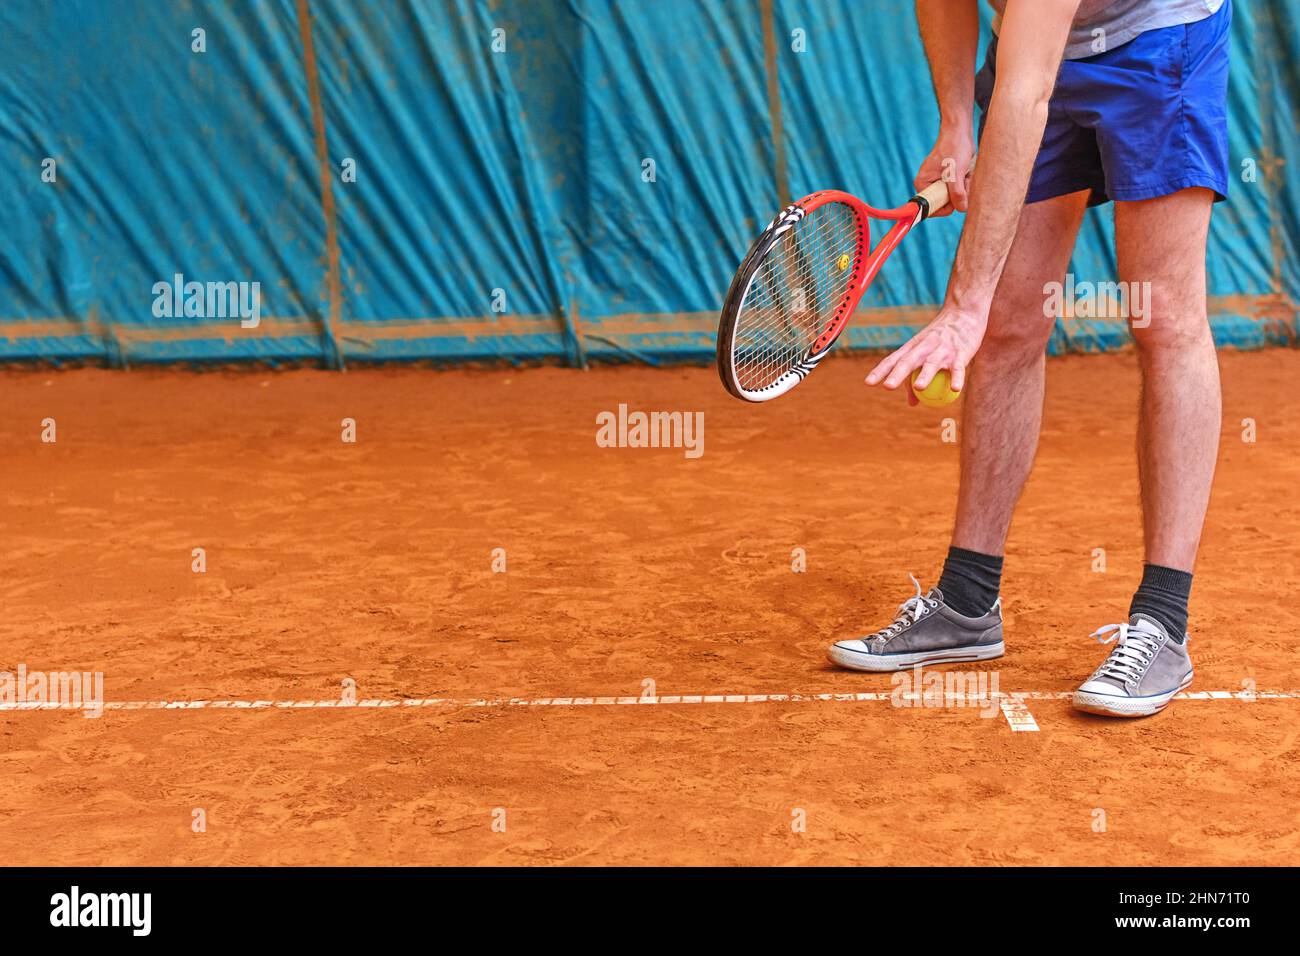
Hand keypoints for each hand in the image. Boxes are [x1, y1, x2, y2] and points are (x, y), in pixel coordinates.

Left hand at [865, 304, 986, 396]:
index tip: (868, 383)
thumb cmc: (941, 338)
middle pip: (908, 361)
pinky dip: (956, 378)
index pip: (893, 360)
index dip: (880, 371)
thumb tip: (911, 404)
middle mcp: (924, 348)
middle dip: (897, 374)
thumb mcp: (926, 353)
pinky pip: (958, 367)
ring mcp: (942, 350)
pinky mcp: (960, 353)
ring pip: (932, 363)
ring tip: (918, 387)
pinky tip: (954, 389)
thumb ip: (917, 378)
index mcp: (912, 348)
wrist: (964, 313)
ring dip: (925, 375)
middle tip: (887, 386)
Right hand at [915, 127, 974, 217]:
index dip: (944, 207)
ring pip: (954, 198)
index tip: (957, 200)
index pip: (930, 208)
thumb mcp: (955, 172)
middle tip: (963, 180)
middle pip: (944, 204)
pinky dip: (965, 183)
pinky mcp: (948, 180)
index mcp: (922, 184)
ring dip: (963, 188)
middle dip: (957, 195)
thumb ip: (957, 192)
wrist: (960, 131)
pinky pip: (958, 190)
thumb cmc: (954, 147)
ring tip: (965, 173)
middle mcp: (928, 185)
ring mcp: (939, 183)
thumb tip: (961, 208)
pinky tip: (966, 173)